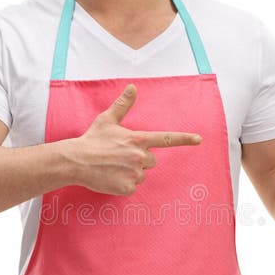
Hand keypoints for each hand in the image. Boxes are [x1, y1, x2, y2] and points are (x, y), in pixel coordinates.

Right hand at [64, 83, 202, 195]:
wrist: (76, 161)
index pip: (166, 139)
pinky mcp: (127, 187)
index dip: (184, 139)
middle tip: (119, 156)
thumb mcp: (107, 119)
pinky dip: (123, 184)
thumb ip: (123, 104)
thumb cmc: (92, 139)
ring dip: (131, 172)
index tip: (199, 139)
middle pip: (151, 160)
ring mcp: (134, 174)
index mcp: (138, 140)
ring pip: (141, 175)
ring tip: (113, 166)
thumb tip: (133, 87)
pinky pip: (132, 187)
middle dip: (139, 159)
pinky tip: (111, 177)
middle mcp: (139, 157)